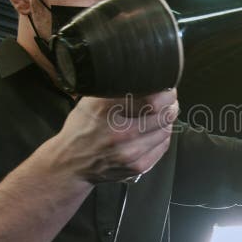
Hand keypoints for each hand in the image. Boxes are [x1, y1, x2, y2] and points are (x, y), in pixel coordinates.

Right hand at [53, 89, 178, 183]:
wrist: (70, 164)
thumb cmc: (82, 128)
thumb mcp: (91, 101)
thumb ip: (115, 88)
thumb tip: (144, 74)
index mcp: (106, 110)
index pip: (151, 99)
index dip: (166, 92)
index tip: (167, 86)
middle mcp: (119, 132)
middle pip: (163, 115)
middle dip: (170, 104)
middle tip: (168, 99)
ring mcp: (129, 153)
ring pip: (166, 130)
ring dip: (167, 119)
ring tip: (161, 113)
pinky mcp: (137, 166)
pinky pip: (163, 146)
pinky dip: (163, 135)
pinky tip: (156, 130)